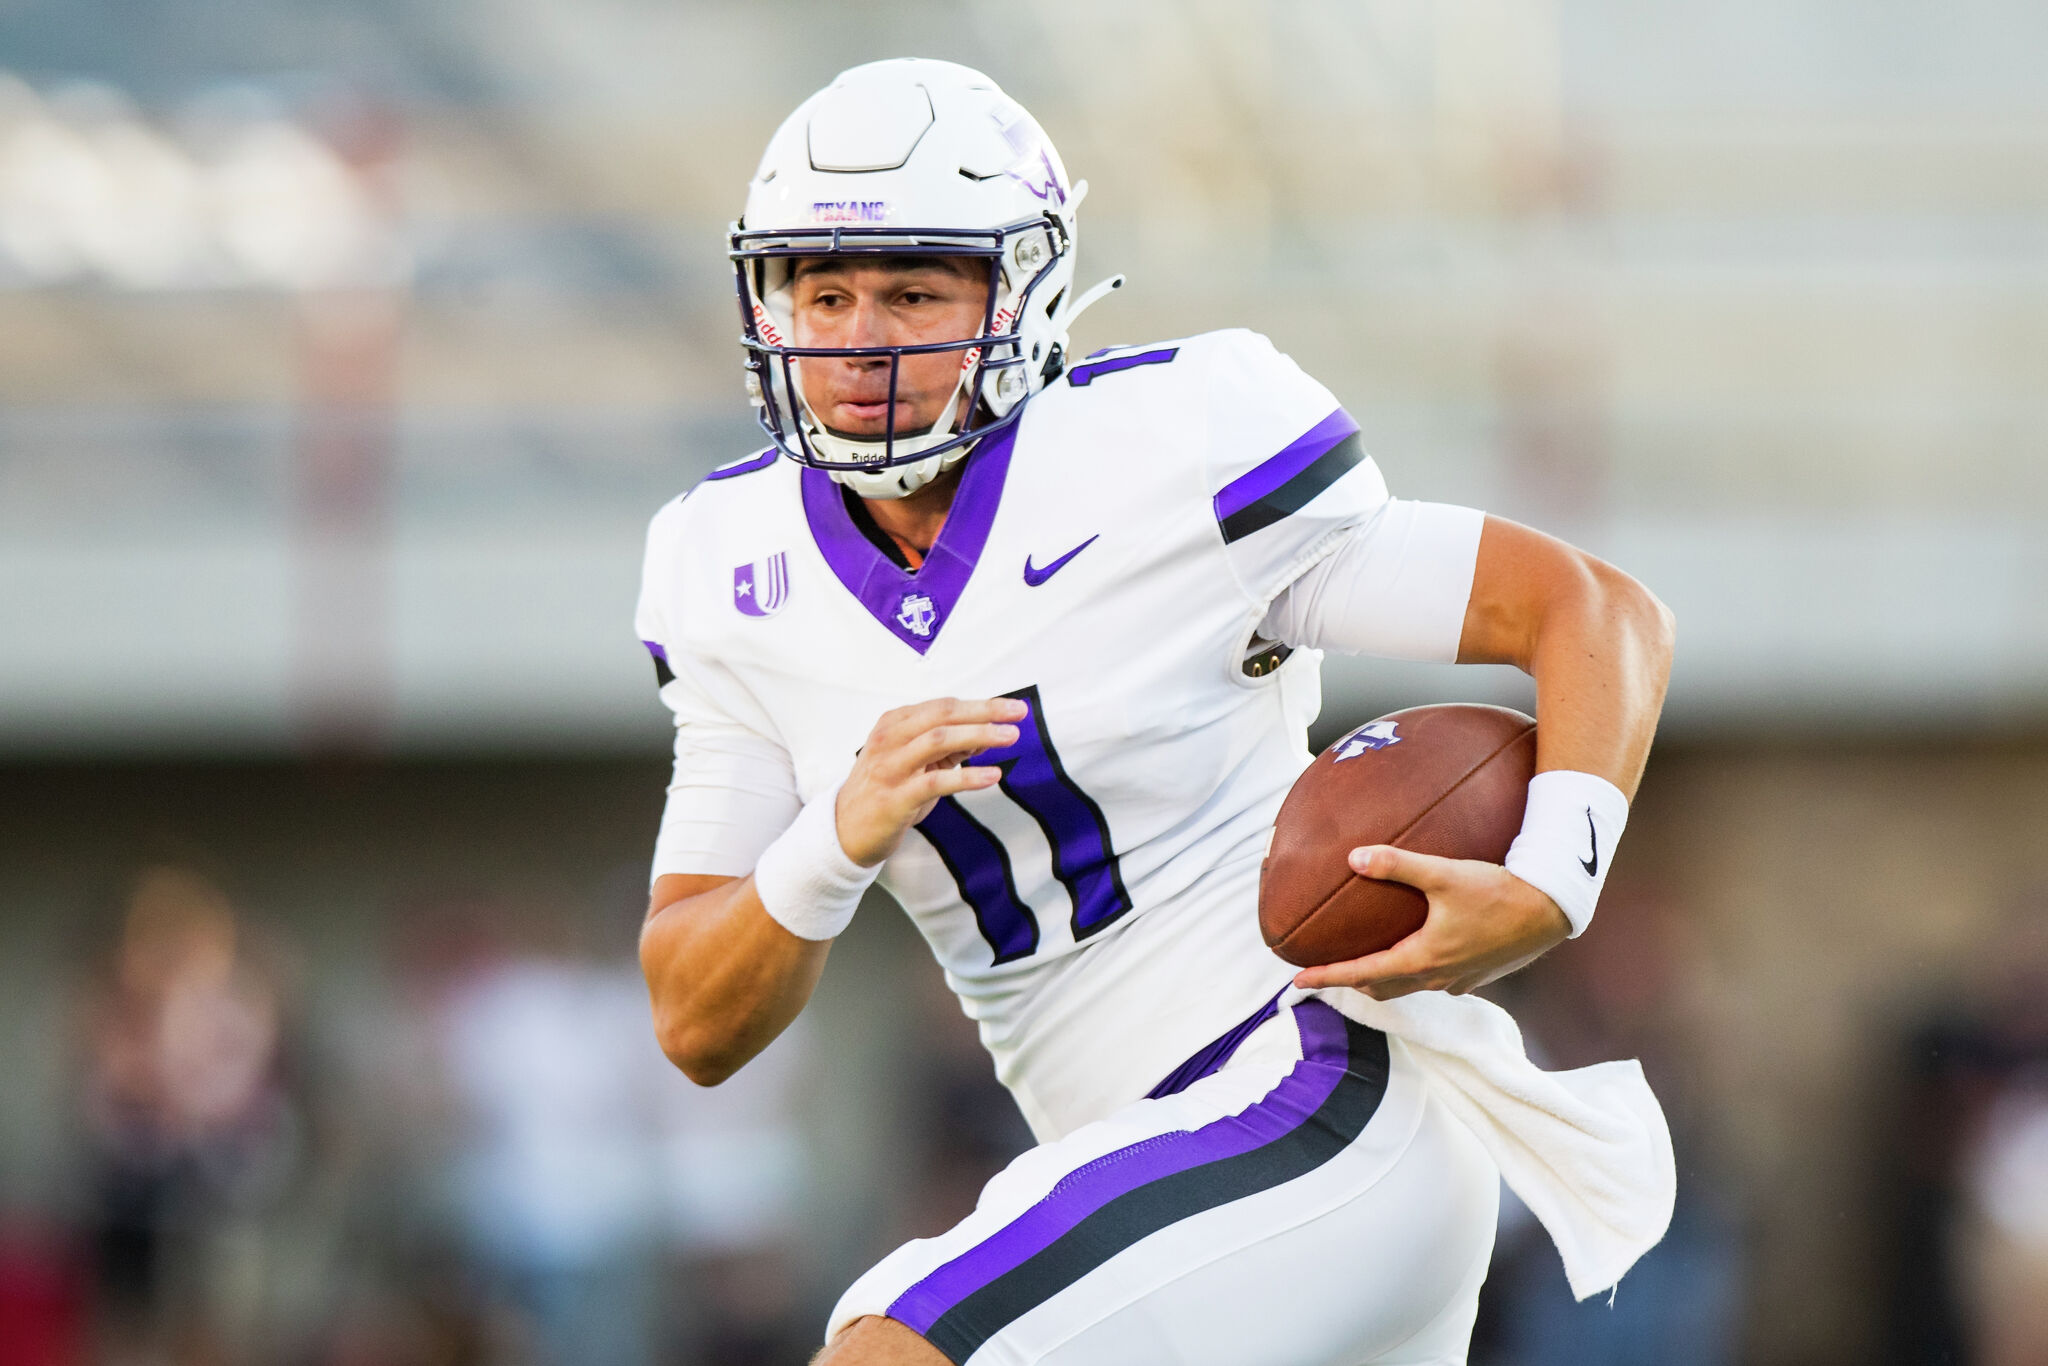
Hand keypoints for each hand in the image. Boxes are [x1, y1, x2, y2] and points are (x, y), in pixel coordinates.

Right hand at [835, 696, 1027, 866]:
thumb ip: (945, 746)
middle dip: (984, 712)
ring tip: (1010, 737)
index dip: (980, 704)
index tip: (1013, 707)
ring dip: (979, 735)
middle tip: (1018, 713)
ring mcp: (890, 768)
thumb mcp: (913, 761)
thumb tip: (984, 734)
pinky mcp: (895, 798)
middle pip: (942, 715)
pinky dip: (967, 777)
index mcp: (894, 724)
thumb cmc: (885, 790)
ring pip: (938, 740)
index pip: (943, 706)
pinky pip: (935, 782)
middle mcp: (889, 740)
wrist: (846, 831)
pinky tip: (993, 776)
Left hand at [1290, 846, 1570, 998]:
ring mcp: (1461, 980)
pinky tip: (1419, 952)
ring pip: (1410, 987)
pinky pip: (1437, 981)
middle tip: (1327, 972)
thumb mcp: (1444, 873)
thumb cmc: (1498, 892)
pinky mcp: (1479, 975)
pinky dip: (1415, 972)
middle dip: (1352, 982)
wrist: (1552, 910)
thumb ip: (1397, 865)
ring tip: (1366, 963)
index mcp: (1422, 959)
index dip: (1327, 977)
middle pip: (1383, 988)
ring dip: (1384, 979)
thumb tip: (1353, 856)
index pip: (1361, 973)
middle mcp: (1438, 978)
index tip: (1297, 981)